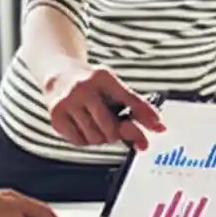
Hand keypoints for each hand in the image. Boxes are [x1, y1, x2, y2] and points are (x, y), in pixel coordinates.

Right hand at [43, 65, 164, 149]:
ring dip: (100, 137)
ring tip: (95, 123)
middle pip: (111, 127)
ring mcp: (68, 102)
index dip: (144, 114)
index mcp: (102, 77)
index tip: (159, 126)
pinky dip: (85, 139)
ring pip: (95, 138)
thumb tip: (158, 127)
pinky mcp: (56, 116)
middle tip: (113, 126)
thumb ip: (135, 107)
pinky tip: (83, 126)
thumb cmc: (92, 84)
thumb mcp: (113, 87)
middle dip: (115, 133)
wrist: (59, 74)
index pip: (128, 98)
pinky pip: (79, 142)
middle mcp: (83, 88)